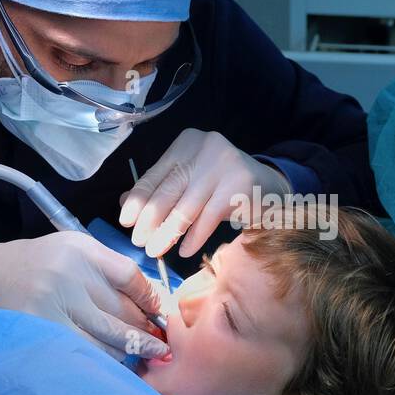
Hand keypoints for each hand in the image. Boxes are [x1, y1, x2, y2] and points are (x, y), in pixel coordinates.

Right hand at [0, 231, 168, 360]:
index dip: (151, 300)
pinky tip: (112, 360)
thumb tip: (153, 304)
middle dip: (145, 332)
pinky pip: (84, 349)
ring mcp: (53, 302)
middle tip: (159, 346)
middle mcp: (69, 273)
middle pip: (123, 311)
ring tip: (141, 356)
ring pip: (107, 336)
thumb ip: (108, 271)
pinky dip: (103, 358)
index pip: (130, 276)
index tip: (160, 315)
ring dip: (128, 349)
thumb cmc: (38, 265)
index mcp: (81, 250)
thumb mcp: (73, 252)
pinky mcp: (40, 327)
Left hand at [119, 128, 289, 258]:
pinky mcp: (239, 186)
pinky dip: (194, 237)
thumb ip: (160, 188)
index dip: (139, 199)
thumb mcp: (190, 182)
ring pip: (187, 207)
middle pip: (169, 190)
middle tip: (139, 242)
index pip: (156, 174)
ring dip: (168, 233)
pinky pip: (209, 218)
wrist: (268, 189)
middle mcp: (205, 148)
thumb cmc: (221, 187)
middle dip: (150, 220)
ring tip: (156, 250)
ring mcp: (224, 165)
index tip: (125, 221)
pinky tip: (184, 251)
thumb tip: (126, 203)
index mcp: (187, 143)